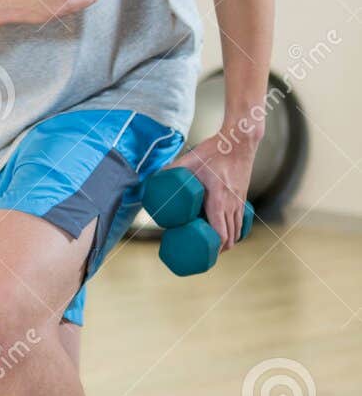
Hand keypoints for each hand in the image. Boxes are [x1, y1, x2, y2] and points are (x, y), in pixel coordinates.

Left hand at [161, 134, 256, 248]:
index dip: (214, 247)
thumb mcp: (190, 160)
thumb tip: (153, 181)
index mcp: (219, 199)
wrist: (240, 140)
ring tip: (214, 247)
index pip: (221, 232)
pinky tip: (227, 232)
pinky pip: (241, 221)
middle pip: (230, 237)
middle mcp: (232, 203)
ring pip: (238, 230)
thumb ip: (171, 171)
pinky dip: (235, 230)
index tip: (204, 253)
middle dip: (219, 249)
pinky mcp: (244, 196)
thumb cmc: (214, 151)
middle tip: (205, 255)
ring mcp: (240, 201)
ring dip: (228, 241)